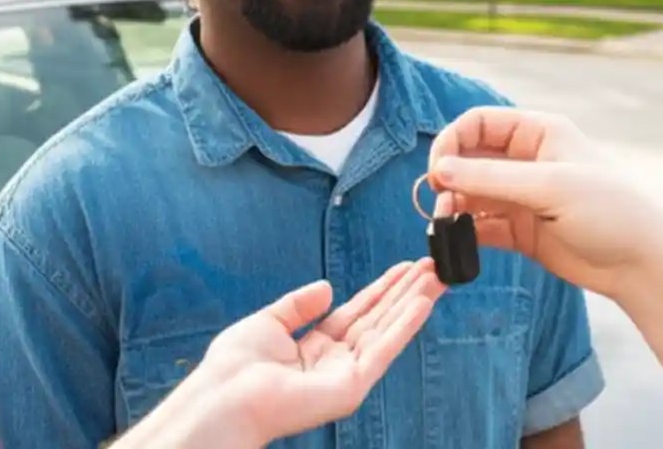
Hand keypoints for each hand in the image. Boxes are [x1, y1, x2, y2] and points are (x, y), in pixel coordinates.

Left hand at [200, 259, 443, 445]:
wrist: (224, 396)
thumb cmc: (235, 366)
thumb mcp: (268, 322)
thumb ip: (299, 305)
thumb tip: (328, 287)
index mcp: (316, 347)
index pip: (359, 313)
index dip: (382, 290)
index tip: (406, 268)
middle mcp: (337, 361)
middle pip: (379, 319)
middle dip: (406, 292)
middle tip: (433, 266)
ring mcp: (347, 375)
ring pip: (387, 331)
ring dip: (414, 303)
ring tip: (438, 277)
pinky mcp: (351, 386)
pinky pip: (383, 350)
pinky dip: (405, 326)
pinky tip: (423, 304)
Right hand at [427, 107, 662, 298]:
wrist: (642, 264)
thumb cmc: (609, 212)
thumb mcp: (549, 187)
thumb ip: (490, 178)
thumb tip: (438, 171)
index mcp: (538, 133)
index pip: (478, 124)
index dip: (452, 141)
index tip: (437, 170)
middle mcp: (526, 161)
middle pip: (469, 159)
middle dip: (449, 177)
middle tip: (439, 200)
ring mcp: (522, 197)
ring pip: (471, 194)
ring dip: (453, 207)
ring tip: (448, 225)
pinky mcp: (520, 230)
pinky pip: (481, 226)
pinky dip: (465, 233)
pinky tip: (459, 243)